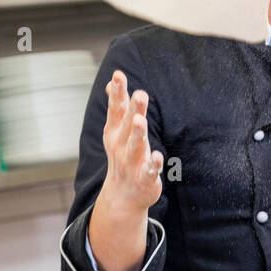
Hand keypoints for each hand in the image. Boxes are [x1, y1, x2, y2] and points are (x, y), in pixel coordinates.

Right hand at [101, 69, 162, 210]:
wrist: (122, 195)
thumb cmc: (123, 155)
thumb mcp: (117, 131)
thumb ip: (117, 106)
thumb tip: (113, 82)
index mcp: (115, 131)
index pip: (116, 109)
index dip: (118, 92)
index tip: (118, 75)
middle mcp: (121, 145)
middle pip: (128, 124)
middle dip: (133, 109)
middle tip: (139, 94)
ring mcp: (131, 162)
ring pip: (135, 146)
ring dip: (138, 134)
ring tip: (140, 120)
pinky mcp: (144, 178)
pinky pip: (149, 170)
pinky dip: (153, 164)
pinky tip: (158, 156)